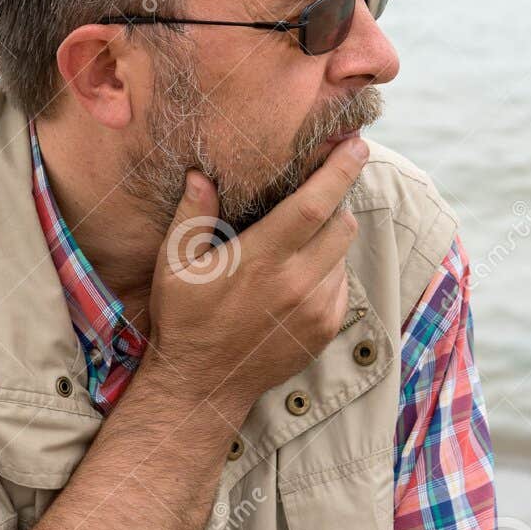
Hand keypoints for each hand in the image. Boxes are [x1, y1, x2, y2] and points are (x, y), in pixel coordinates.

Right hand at [142, 137, 368, 419]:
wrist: (204, 385)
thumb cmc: (185, 318)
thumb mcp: (175, 265)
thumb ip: (192, 216)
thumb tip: (200, 174)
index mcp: (262, 260)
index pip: (314, 205)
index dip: (339, 171)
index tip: (355, 144)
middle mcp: (297, 284)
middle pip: (342, 224)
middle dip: (337, 201)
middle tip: (319, 191)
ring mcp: (316, 310)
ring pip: (343, 254)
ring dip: (330, 238)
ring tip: (297, 239)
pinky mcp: (325, 329)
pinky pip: (341, 284)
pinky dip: (328, 270)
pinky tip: (297, 274)